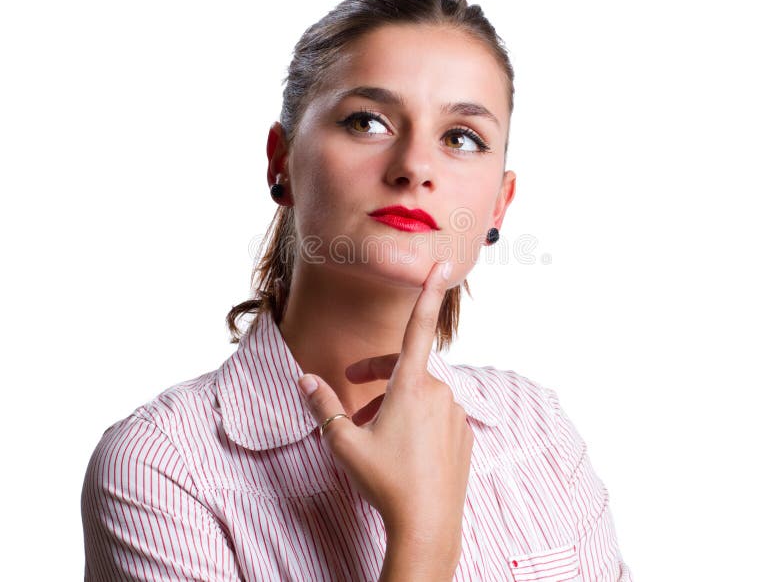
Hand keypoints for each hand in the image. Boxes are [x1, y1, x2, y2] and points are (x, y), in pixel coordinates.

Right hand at [296, 260, 471, 564]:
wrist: (427, 526)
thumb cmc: (384, 481)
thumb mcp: (344, 443)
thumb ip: (323, 406)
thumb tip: (304, 379)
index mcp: (412, 386)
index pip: (418, 327)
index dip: (428, 292)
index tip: (441, 265)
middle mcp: (439, 392)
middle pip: (405, 369)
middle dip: (378, 374)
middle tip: (354, 390)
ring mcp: (455, 413)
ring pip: (420, 394)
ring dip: (396, 402)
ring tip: (373, 430)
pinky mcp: (464, 433)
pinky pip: (437, 414)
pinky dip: (417, 419)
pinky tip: (403, 447)